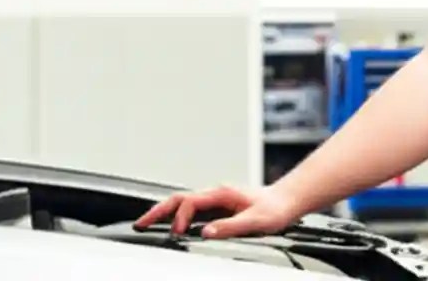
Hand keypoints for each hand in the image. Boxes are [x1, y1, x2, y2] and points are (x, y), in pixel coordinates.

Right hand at [133, 184, 299, 238]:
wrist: (287, 201)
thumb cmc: (275, 208)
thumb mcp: (255, 221)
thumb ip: (230, 227)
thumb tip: (206, 233)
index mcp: (221, 193)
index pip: (190, 202)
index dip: (180, 217)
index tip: (178, 233)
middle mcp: (215, 194)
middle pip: (178, 199)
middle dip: (157, 210)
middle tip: (140, 224)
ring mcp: (215, 200)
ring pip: (182, 202)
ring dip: (164, 212)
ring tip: (147, 224)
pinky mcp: (218, 207)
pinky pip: (190, 209)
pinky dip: (175, 215)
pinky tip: (171, 225)